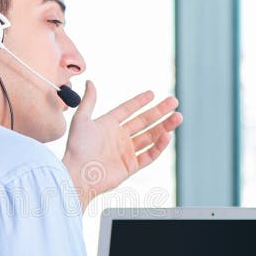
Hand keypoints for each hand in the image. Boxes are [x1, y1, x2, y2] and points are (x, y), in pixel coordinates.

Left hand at [62, 80, 182, 211]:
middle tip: (174, 102)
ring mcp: (126, 152)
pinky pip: (149, 154)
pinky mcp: (131, 166)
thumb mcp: (81, 120)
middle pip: (143, 122)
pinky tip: (167, 135)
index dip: (139, 102)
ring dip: (164, 127)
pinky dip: (159, 146)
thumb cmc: (77, 148)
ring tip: (178, 117)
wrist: (78, 174)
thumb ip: (89, 101)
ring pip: (150, 136)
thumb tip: (90, 81)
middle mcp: (118, 137)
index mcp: (107, 125)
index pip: (127, 110)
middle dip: (159, 112)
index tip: (152, 93)